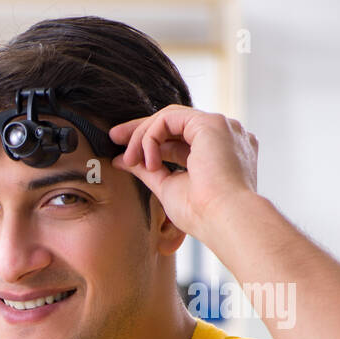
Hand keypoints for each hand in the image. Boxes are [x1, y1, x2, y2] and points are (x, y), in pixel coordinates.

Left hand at [109, 106, 258, 238]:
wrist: (225, 220)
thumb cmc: (203, 214)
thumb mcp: (168, 187)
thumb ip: (148, 171)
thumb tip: (123, 161)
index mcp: (220, 153)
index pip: (179, 139)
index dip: (150, 143)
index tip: (124, 154)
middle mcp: (224, 136)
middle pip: (174, 123)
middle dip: (140, 130)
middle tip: (114, 138)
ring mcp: (221, 127)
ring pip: (169, 118)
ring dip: (142, 137)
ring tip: (130, 160)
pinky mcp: (211, 123)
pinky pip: (169, 118)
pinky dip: (151, 137)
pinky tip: (149, 161)